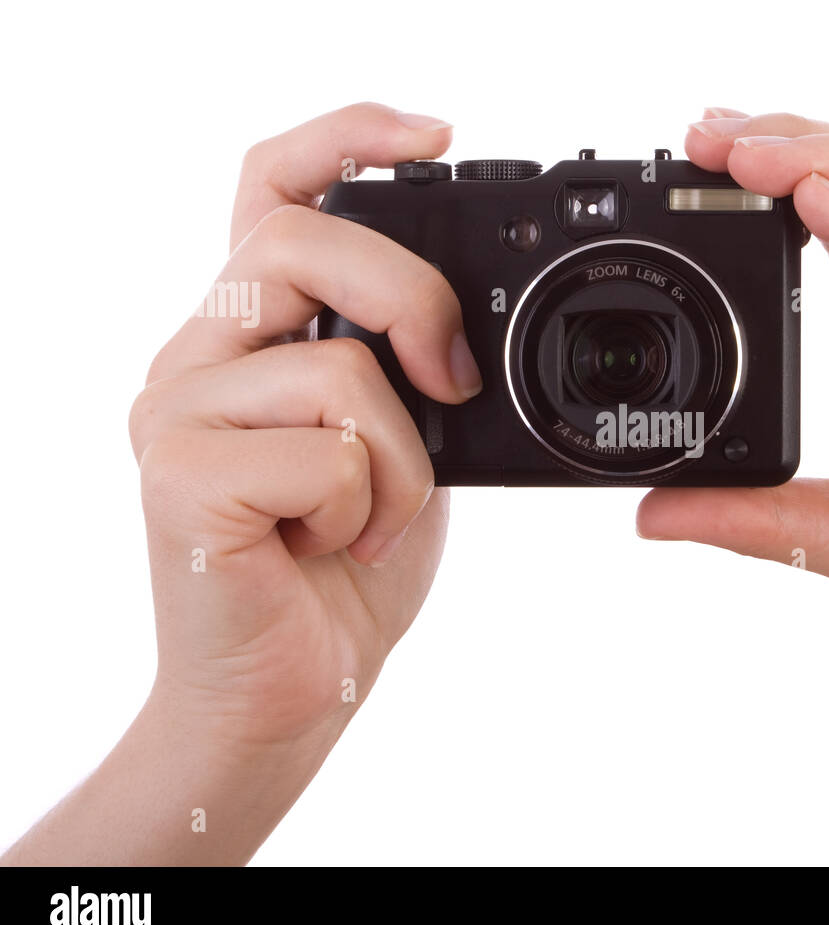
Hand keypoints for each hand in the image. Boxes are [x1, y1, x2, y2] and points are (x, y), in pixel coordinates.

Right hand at [131, 102, 478, 746]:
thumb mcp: (397, 442)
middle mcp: (198, 354)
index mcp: (251, 333)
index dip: (347, 138)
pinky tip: (330, 546)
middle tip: (451, 381)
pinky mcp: (177, 475)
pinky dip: (371, 506)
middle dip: (411, 298)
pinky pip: (326, 449)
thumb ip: (402, 369)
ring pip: (337, 364)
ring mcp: (174, 409)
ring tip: (371, 517)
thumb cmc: (343, 563)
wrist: (290, 691)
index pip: (271, 188)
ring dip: (402, 459)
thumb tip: (460, 323)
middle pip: (302, 238)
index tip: (436, 135)